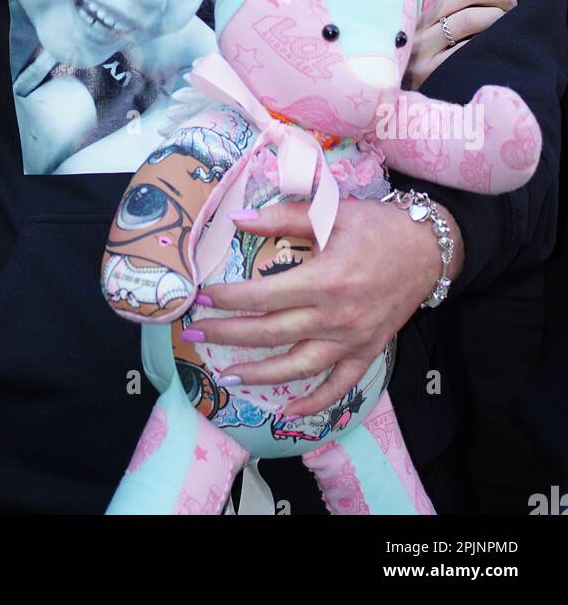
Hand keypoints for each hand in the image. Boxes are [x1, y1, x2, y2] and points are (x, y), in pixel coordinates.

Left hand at [191, 196, 462, 417]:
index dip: (229, 299)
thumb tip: (236, 219)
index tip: (203, 297)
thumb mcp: (331, 212)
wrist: (429, 248)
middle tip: (196, 336)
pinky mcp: (367, 353)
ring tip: (226, 375)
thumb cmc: (377, 227)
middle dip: (228, 335)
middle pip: (271, 333)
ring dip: (259, 375)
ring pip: (298, 367)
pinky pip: (339, 387)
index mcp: (324, 280)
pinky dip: (314, 403)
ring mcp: (352, 340)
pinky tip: (287, 412)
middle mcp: (335, 317)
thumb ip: (282, 217)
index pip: (263, 296)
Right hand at [405, 0, 516, 89]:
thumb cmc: (414, 41)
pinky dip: (486, 40)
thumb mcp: (420, 11)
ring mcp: (420, 45)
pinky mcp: (428, 70)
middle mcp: (413, 17)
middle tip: (508, 2)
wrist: (387, 80)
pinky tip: (493, 41)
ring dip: (497, 16)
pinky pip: (466, 48)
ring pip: (469, 18)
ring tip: (505, 20)